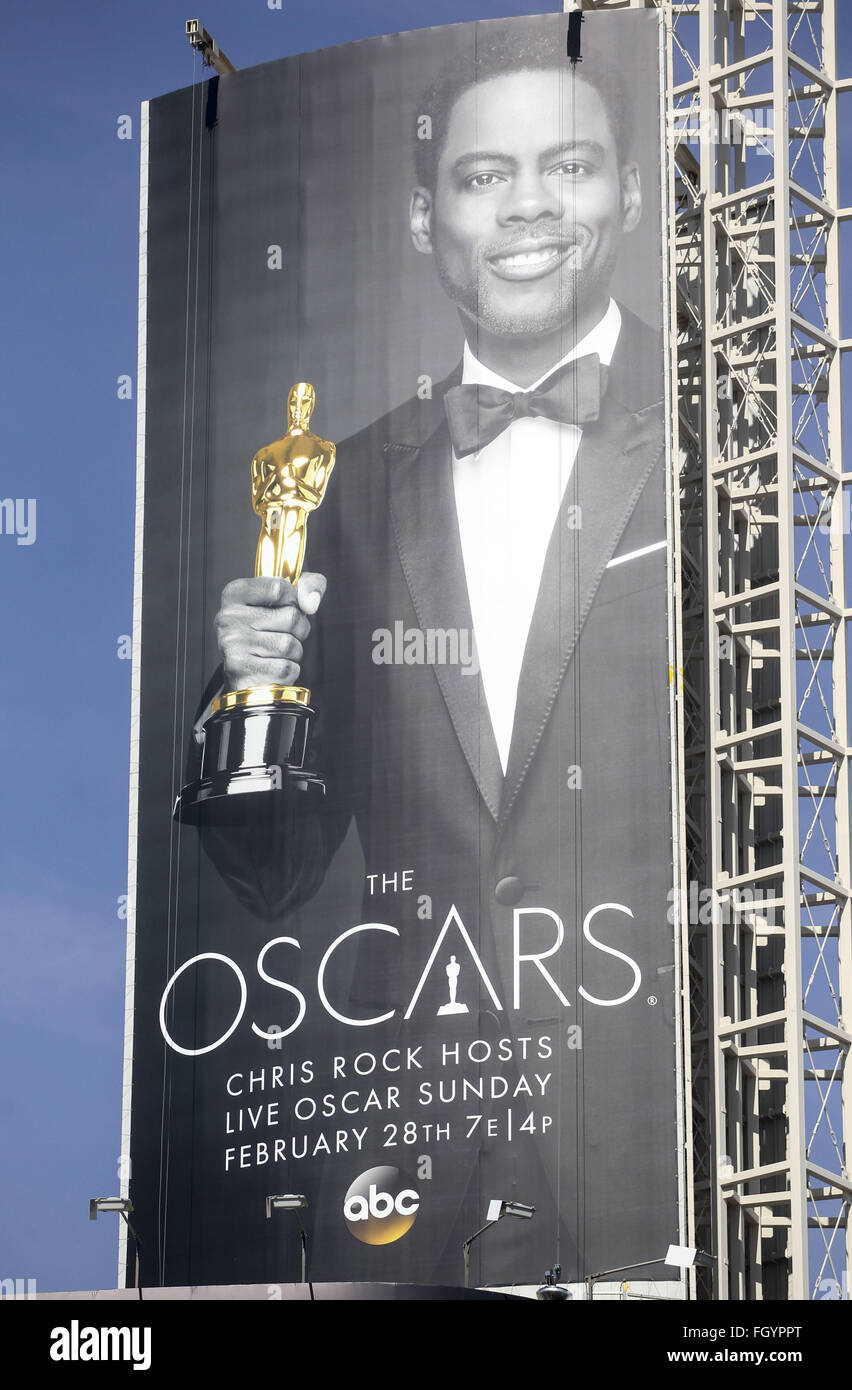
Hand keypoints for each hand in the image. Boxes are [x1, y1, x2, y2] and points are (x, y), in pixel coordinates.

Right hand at [215, 573, 326, 691]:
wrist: (246, 673)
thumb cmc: (268, 631)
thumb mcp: (285, 600)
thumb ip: (308, 585)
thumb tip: (311, 602)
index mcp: (234, 594)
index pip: (278, 587)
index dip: (295, 599)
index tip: (290, 606)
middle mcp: (228, 618)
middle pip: (291, 617)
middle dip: (299, 629)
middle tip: (283, 634)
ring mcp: (232, 646)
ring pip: (290, 645)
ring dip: (294, 653)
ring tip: (276, 653)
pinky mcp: (241, 674)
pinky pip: (286, 669)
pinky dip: (288, 672)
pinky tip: (271, 669)